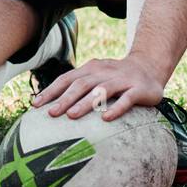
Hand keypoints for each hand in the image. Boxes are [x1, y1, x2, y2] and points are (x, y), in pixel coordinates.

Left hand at [32, 55, 164, 120]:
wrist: (149, 67)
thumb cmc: (116, 78)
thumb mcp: (97, 77)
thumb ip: (78, 87)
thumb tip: (51, 107)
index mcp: (91, 69)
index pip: (67, 78)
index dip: (52, 91)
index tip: (36, 105)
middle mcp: (104, 72)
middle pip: (82, 84)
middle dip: (65, 98)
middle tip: (51, 113)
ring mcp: (122, 80)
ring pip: (102, 90)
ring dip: (86, 103)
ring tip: (72, 116)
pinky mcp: (138, 89)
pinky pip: (127, 100)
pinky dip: (116, 108)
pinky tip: (106, 120)